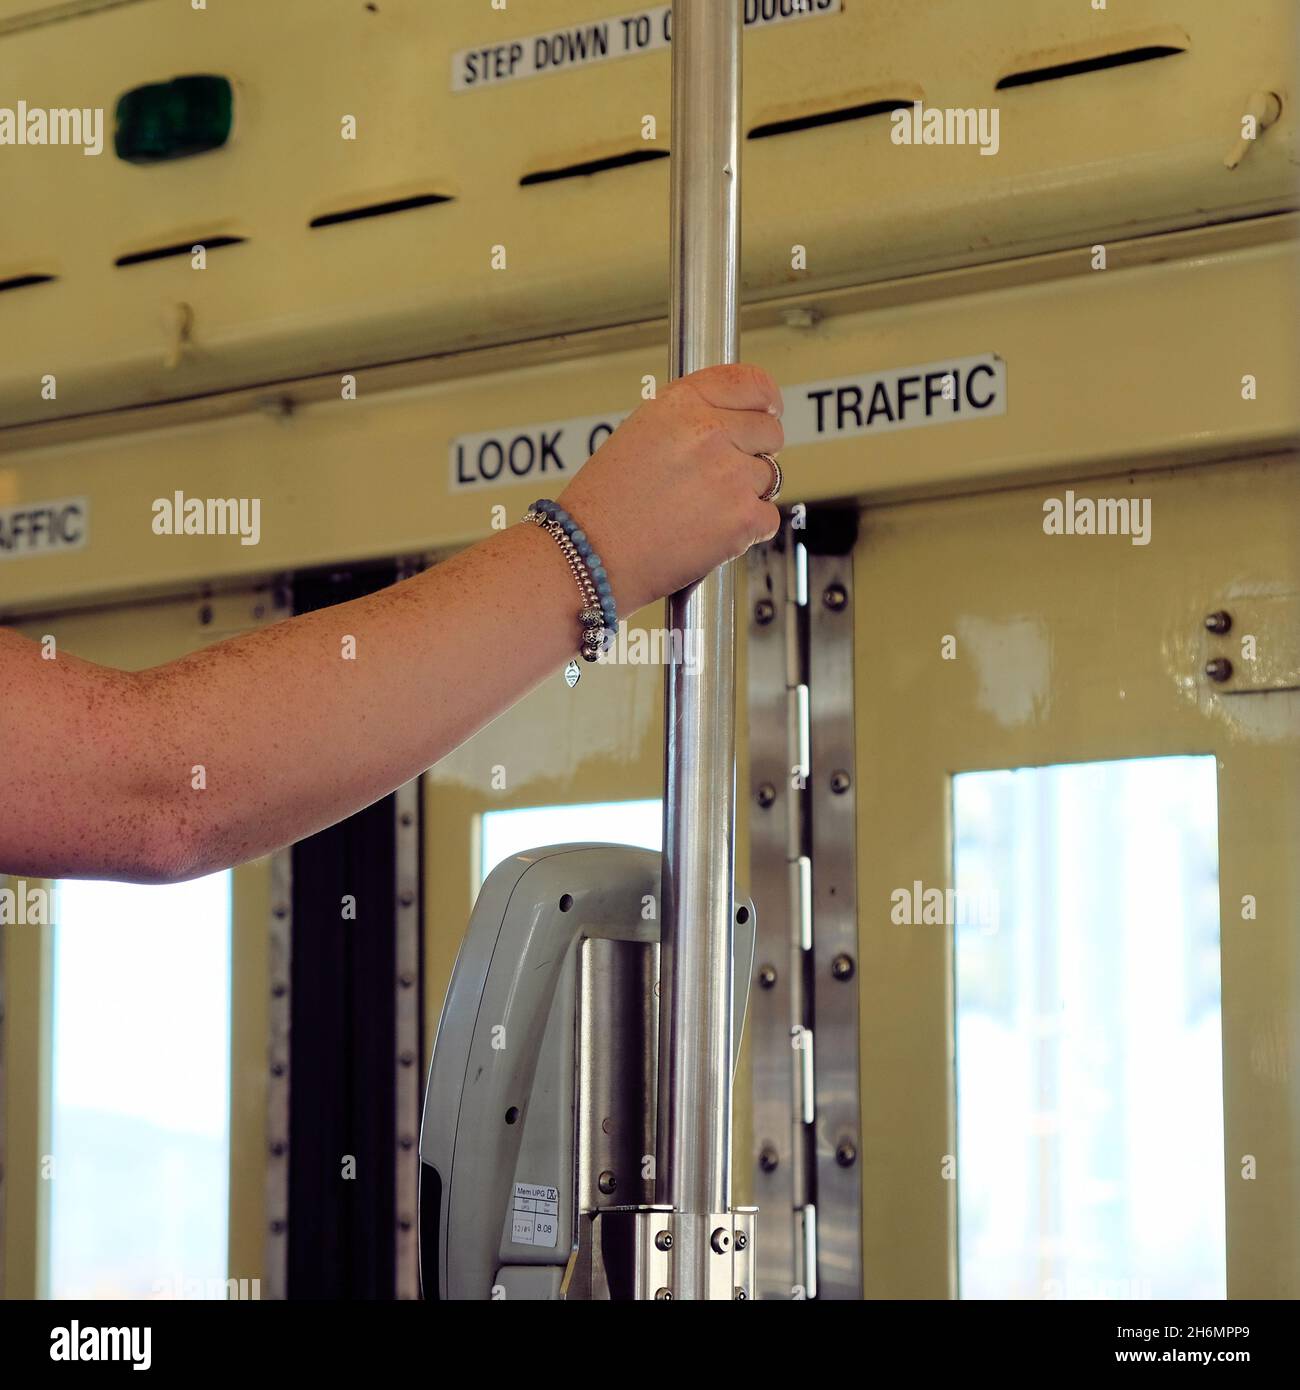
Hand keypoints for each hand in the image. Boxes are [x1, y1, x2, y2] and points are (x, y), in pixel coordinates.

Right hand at [555, 364, 783, 613]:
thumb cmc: (604, 505)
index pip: (751, 384)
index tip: (768, 410)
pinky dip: (748, 530)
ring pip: (768, 477)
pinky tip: (710, 534)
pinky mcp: (743, 519)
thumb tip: (734, 423)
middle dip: (753, 453)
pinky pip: (768, 516)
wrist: (588, 555)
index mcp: (681, 404)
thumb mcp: (639, 435)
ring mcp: (730, 475)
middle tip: (721, 477)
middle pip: (769, 432)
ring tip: (700, 511)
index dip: (765, 400)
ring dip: (745, 494)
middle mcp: (709, 432)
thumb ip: (690, 421)